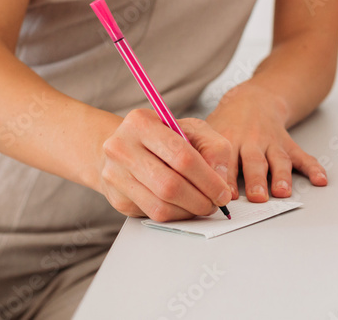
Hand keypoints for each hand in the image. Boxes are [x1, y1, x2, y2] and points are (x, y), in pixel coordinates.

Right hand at [98, 109, 232, 221]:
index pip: (181, 156)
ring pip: (161, 205)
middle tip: (215, 204)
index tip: (223, 192)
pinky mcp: (117, 198)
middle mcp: (121, 147)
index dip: (208, 179)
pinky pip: (153, 215)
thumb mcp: (192, 129)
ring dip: (189, 211)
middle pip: (169, 185)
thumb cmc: (163, 136)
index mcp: (141, 122)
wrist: (125, 147)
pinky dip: (176, 215)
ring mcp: (115, 174)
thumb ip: (214, 148)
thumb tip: (221, 180)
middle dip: (200, 199)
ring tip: (203, 205)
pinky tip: (184, 206)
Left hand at [205, 82, 326, 201]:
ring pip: (278, 160)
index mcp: (229, 139)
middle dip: (255, 179)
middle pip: (254, 162)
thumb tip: (184, 182)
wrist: (253, 99)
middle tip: (257, 197)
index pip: (226, 160)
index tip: (225, 194)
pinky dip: (313, 168)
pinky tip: (320, 179)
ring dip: (282, 176)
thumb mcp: (208, 131)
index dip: (226, 177)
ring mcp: (271, 143)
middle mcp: (251, 141)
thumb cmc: (227, 123)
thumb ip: (200, 154)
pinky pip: (302, 156)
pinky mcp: (287, 144)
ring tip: (283, 192)